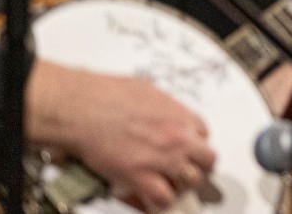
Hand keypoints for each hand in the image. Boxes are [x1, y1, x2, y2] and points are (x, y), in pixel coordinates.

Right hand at [25, 62, 214, 212]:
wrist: (84, 109)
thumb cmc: (107, 95)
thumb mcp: (147, 90)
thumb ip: (161, 106)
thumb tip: (160, 111)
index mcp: (180, 115)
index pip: (204, 134)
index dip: (196, 143)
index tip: (189, 148)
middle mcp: (177, 137)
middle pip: (207, 159)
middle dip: (199, 166)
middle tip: (189, 170)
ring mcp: (162, 159)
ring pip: (192, 181)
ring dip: (183, 185)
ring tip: (172, 186)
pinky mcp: (140, 176)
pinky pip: (164, 198)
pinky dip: (161, 202)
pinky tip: (155, 199)